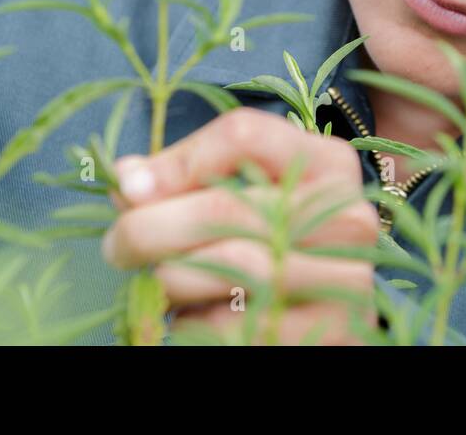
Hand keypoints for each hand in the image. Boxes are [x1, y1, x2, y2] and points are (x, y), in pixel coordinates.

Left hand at [103, 107, 379, 344]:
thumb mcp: (238, 204)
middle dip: (151, 228)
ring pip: (230, 266)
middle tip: (117, 248)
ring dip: (171, 279)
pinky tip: (194, 318)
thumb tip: (126, 178)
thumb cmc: (271, 250)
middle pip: (226, 204)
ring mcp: (349, 277)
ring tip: (153, 285)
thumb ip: (184, 185)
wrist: (320, 324)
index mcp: (327, 163)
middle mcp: (348, 214)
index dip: (176, 160)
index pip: (244, 135)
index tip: (130, 188)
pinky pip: (241, 325)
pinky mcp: (337, 331)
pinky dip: (199, 323)